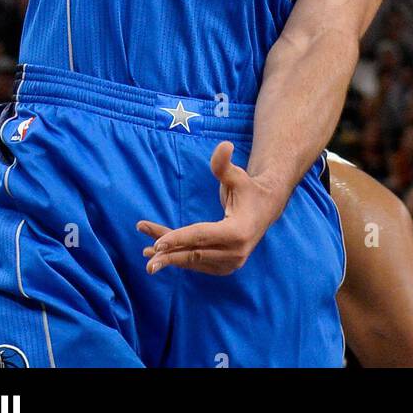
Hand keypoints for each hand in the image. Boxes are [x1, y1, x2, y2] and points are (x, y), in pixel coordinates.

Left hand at [137, 141, 281, 276]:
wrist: (265, 209)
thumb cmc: (248, 190)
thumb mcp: (237, 176)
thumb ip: (224, 164)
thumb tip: (224, 145)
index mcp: (238, 232)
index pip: (202, 236)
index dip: (178, 239)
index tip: (157, 245)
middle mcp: (236, 252)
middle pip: (195, 254)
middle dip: (169, 256)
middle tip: (147, 262)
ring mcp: (231, 263)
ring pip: (194, 261)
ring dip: (170, 257)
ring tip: (146, 253)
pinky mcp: (225, 267)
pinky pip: (198, 263)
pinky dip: (180, 259)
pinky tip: (162, 255)